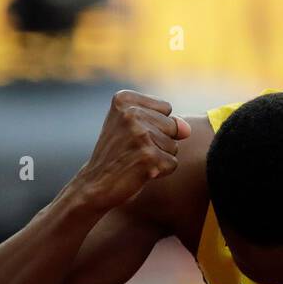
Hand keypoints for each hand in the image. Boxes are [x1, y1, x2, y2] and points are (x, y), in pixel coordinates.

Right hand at [73, 90, 191, 210]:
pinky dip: (160, 172)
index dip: (155, 125)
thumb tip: (187, 129)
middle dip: (160, 142)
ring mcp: (139, 134)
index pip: (166, 108)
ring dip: (159, 158)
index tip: (132, 135)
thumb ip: (166, 122)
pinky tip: (140, 172)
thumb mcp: (135, 129)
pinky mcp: (148, 156)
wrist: (95, 184)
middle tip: (134, 150)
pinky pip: (172, 163)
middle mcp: (130, 112)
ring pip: (174, 146)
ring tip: (136, 160)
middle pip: (173, 126)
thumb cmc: (119, 155)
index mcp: (124, 99)